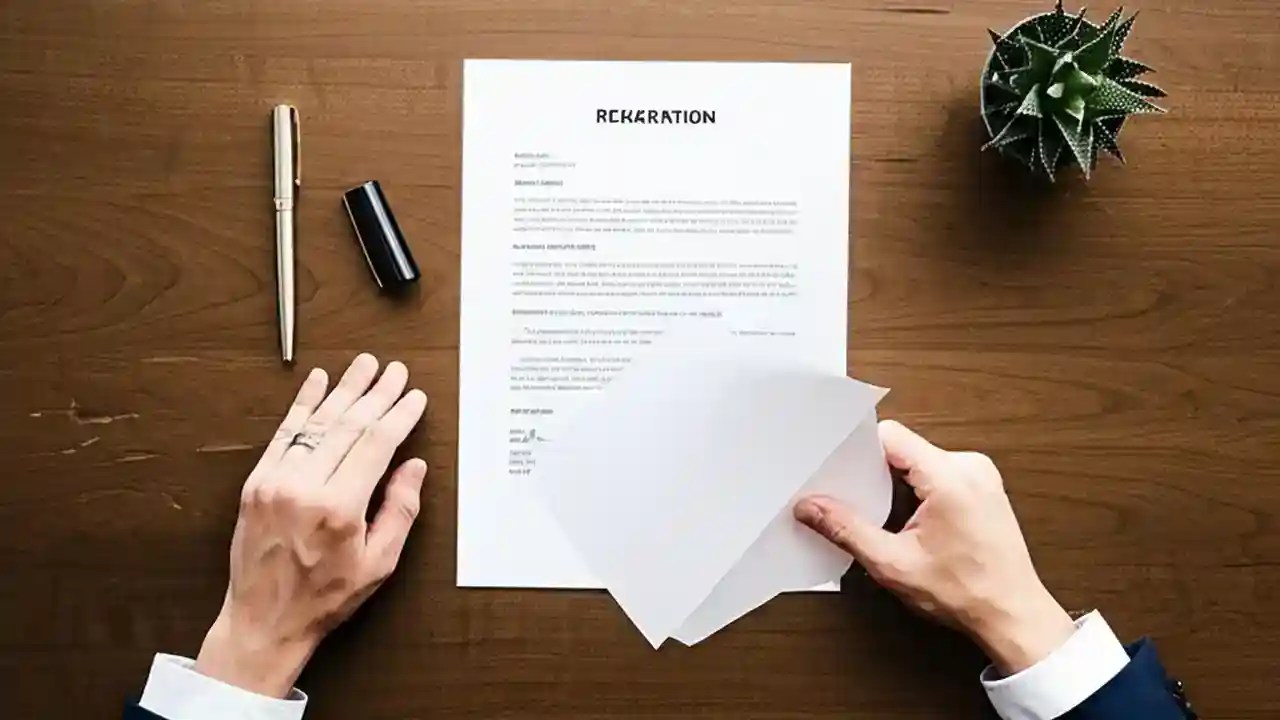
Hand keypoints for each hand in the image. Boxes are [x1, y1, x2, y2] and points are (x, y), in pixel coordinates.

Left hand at [195, 354, 428, 696]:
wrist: (263, 621)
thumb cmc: (323, 598)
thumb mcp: (379, 564)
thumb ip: (400, 511)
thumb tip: (414, 467)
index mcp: (339, 508)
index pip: (376, 444)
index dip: (399, 416)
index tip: (414, 397)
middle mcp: (304, 488)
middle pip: (349, 425)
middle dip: (376, 394)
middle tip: (395, 371)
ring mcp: (275, 482)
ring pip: (317, 423)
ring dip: (343, 389)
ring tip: (364, 365)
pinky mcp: (256, 482)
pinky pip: (283, 433)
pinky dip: (302, 404)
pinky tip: (317, 382)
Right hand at [794, 420, 1073, 674]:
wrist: (1013, 615)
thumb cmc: (966, 594)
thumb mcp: (893, 564)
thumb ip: (846, 529)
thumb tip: (810, 507)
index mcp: (949, 477)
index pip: (890, 436)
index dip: (857, 450)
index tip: (836, 470)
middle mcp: (969, 467)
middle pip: (902, 448)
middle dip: (873, 473)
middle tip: (857, 504)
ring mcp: (979, 474)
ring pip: (918, 460)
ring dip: (895, 484)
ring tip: (888, 520)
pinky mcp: (982, 485)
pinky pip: (937, 471)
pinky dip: (916, 489)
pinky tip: (909, 521)